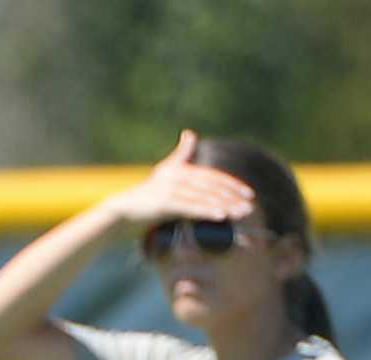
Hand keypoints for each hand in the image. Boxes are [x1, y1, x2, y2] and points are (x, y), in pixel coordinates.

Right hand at [113, 130, 256, 232]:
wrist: (121, 213)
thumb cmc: (144, 197)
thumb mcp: (164, 171)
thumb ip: (180, 155)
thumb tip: (190, 133)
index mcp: (181, 170)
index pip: (212, 176)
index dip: (231, 184)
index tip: (248, 193)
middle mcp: (177, 175)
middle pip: (211, 185)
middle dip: (232, 196)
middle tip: (249, 205)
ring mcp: (170, 189)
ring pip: (204, 197)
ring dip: (224, 205)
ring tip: (240, 213)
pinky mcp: (163, 203)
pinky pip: (190, 207)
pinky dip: (206, 211)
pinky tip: (220, 216)